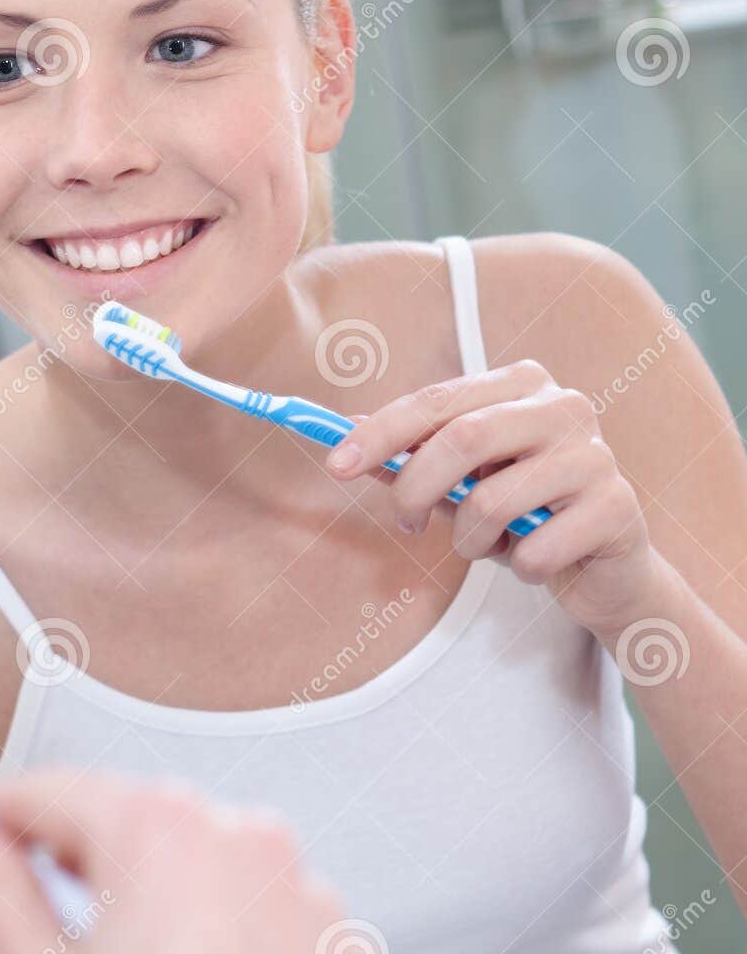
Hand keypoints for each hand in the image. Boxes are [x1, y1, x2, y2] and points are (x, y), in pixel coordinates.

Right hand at [0, 765, 395, 953]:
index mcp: (161, 830)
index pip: (52, 793)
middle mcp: (249, 840)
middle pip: (140, 823)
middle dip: (85, 863)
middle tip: (39, 930)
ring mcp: (312, 899)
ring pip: (214, 871)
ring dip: (166, 902)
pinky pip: (276, 926)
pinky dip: (236, 950)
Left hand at [328, 361, 653, 636]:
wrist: (605, 568)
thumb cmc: (526, 514)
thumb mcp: (462, 484)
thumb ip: (413, 458)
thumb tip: (348, 437)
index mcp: (522, 385)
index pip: (437, 399)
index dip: (381, 432)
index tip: (336, 465)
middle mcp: (565, 406)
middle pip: (463, 438)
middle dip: (416, 488)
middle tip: (405, 524)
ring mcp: (596, 456)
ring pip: (493, 502)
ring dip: (470, 540)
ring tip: (488, 544)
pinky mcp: (618, 509)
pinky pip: (535, 550)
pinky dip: (518, 567)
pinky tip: (537, 560)